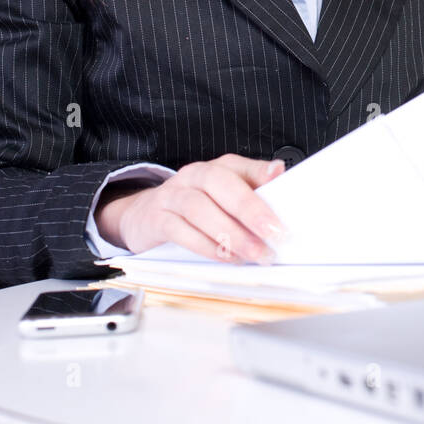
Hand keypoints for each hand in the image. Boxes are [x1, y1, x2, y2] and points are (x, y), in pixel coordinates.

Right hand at [94, 155, 286, 261]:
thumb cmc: (195, 205)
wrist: (144, 215)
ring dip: (230, 234)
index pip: (238, 165)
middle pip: (218, 183)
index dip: (259, 171)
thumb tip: (278, 173)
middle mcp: (193, 176)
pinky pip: (180, 231)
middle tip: (274, 233)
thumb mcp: (223, 196)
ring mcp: (172, 196)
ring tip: (255, 253)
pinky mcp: (156, 219)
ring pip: (199, 208)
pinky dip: (205, 246)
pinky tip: (226, 258)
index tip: (279, 176)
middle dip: (248, 208)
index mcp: (215, 168)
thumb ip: (251, 189)